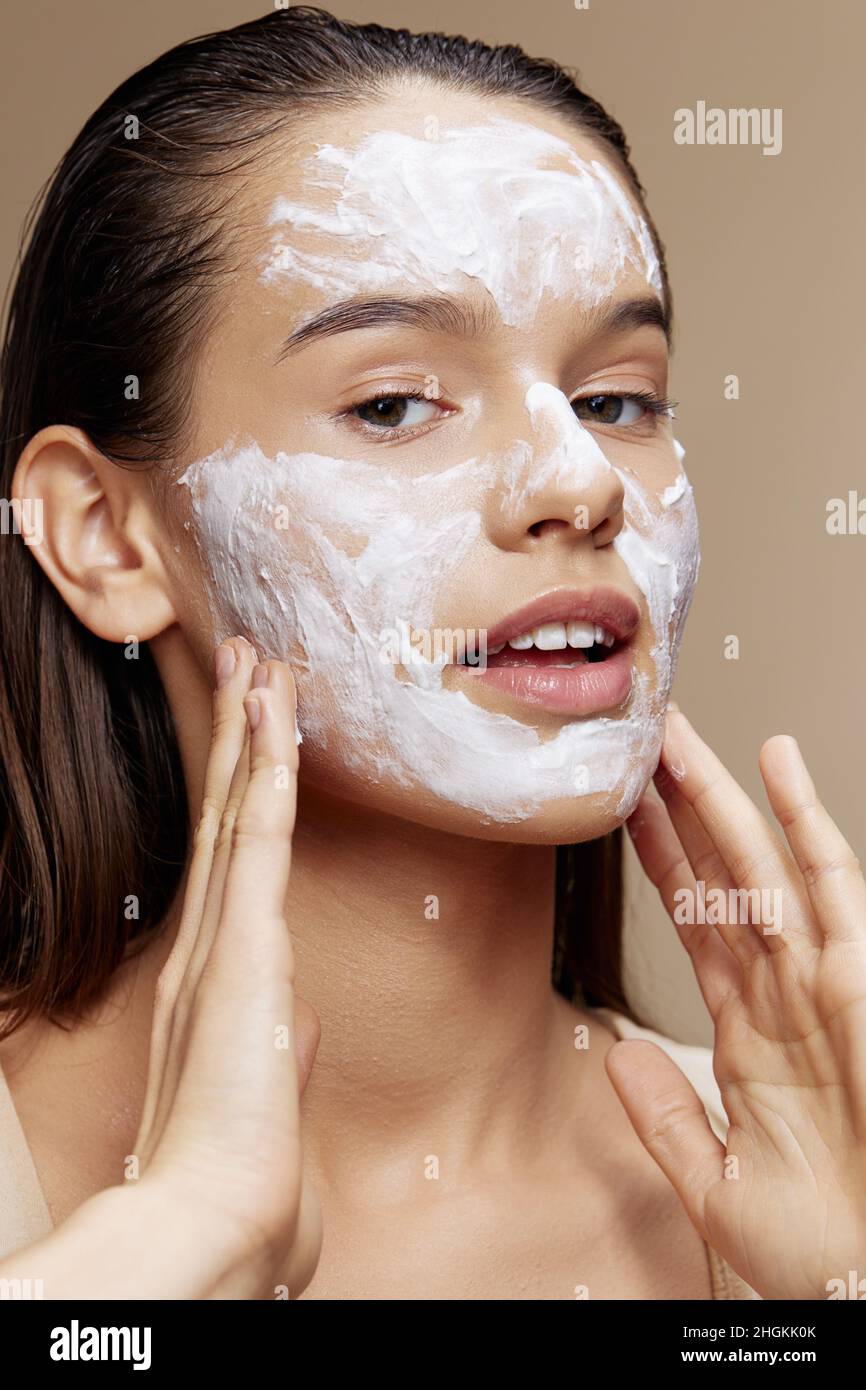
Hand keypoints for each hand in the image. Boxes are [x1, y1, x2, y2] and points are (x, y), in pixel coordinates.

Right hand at [130, 637, 321, 1298]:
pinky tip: (275, 716)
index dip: (241, 799)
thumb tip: (299, 1026)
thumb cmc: (246, 1189)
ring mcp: (222, 941)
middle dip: (239, 740)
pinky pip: (259, 837)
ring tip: (259, 663)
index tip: (254, 745)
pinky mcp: (242, 945)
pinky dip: (266, 770)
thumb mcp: (272, 1105)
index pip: (236, 867)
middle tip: (247, 669)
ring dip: (252, 734)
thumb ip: (284, 1055)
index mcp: (219, 983)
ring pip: (240, 811)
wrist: (217, 1225)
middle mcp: (211, 947)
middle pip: (229, 820)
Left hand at [608, 708, 865, 1299]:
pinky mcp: (859, 979)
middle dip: (681, 808)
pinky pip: (830, 886)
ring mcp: (821, 980)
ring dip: (720, 796)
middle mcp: (782, 992)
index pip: (693, 924)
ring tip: (680, 733)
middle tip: (644, 739)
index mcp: (747, 1035)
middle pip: (721, 877)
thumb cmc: (815, 1249)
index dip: (660, 863)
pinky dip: (807, 820)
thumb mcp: (714, 1183)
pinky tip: (779, 763)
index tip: (624, 808)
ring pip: (761, 864)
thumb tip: (615, 1050)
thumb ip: (663, 1116)